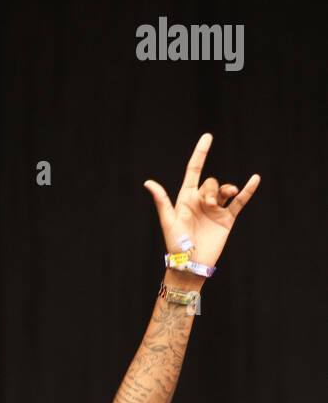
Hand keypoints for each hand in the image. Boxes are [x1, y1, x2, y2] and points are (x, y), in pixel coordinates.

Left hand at [143, 133, 259, 270]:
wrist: (191, 265)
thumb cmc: (175, 245)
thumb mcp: (169, 221)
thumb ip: (162, 201)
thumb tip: (148, 182)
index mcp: (185, 198)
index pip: (194, 170)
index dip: (200, 153)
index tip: (208, 137)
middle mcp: (201, 201)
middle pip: (210, 182)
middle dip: (211, 189)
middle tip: (209, 204)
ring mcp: (215, 210)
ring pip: (224, 190)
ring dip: (226, 191)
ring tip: (226, 197)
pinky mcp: (227, 220)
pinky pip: (239, 202)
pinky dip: (247, 190)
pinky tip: (255, 179)